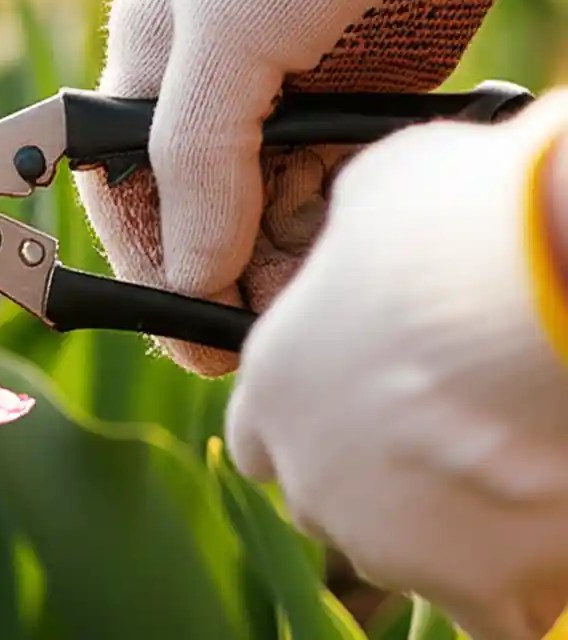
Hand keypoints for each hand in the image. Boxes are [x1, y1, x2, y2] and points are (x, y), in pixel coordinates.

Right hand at [77, 0, 510, 374]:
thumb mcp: (232, 31)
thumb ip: (197, 156)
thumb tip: (190, 274)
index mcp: (147, 69)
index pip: (126, 198)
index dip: (148, 272)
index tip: (187, 336)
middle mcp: (207, 94)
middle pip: (199, 217)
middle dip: (226, 275)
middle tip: (266, 329)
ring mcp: (280, 101)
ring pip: (266, 214)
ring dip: (285, 260)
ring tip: (314, 294)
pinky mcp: (347, 103)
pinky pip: (327, 188)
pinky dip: (335, 224)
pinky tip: (349, 243)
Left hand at [227, 93, 567, 639]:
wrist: (555, 287)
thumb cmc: (461, 223)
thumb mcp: (377, 201)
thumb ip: (350, 250)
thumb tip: (368, 248)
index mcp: (272, 391)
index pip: (262, 440)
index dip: (313, 426)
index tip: (362, 405)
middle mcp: (311, 478)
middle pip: (333, 501)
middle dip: (384, 476)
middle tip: (462, 428)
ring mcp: (389, 542)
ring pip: (414, 554)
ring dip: (462, 526)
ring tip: (521, 459)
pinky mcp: (476, 589)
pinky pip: (494, 613)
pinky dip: (522, 582)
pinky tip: (546, 531)